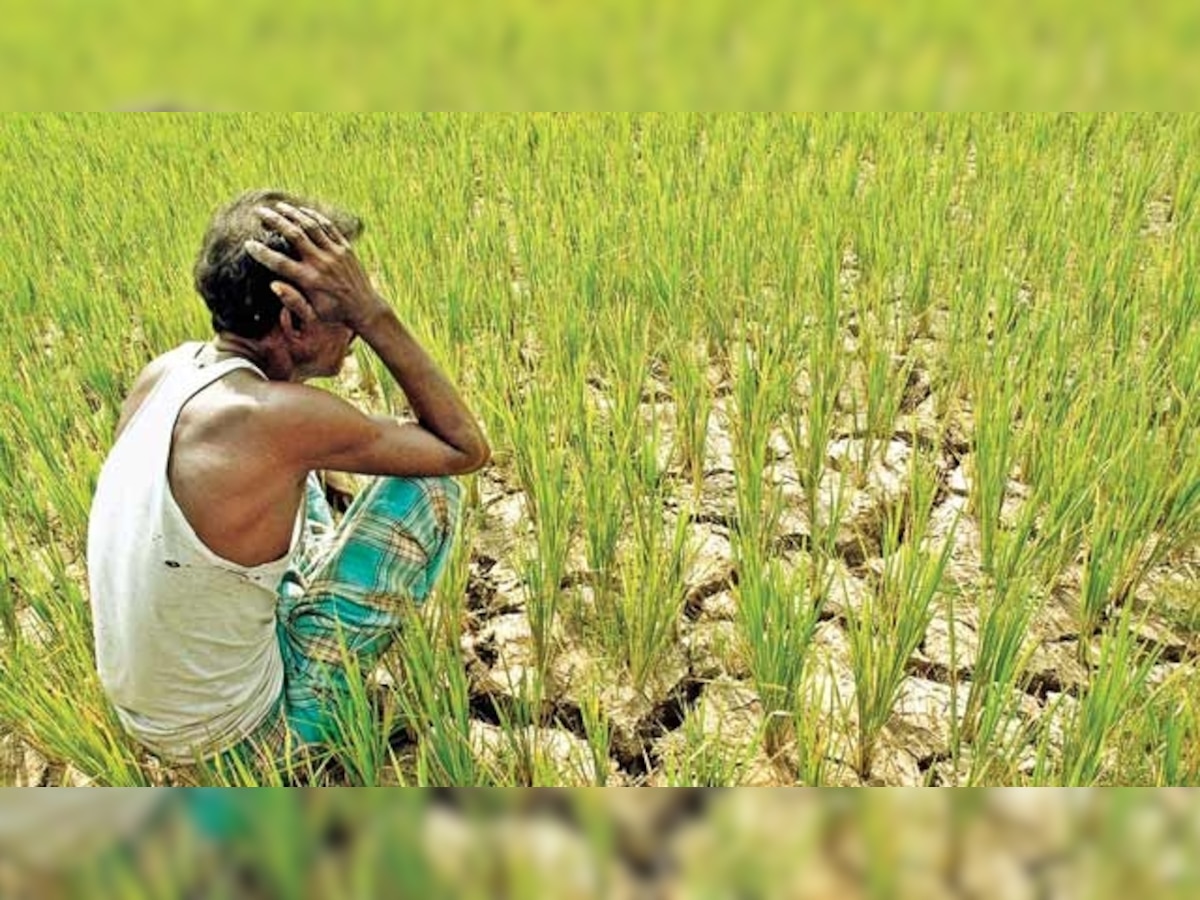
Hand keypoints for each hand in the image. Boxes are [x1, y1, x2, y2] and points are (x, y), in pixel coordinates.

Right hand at [244, 203, 383, 331]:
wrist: (365, 308)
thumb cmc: (334, 313)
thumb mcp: (312, 314)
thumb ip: (292, 301)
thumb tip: (273, 285)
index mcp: (310, 281)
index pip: (280, 262)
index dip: (262, 253)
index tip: (248, 244)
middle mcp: (322, 263)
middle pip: (294, 235)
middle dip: (274, 220)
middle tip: (258, 212)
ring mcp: (335, 253)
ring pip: (311, 226)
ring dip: (292, 213)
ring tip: (277, 206)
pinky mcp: (346, 248)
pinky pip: (328, 227)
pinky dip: (313, 217)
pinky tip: (301, 211)